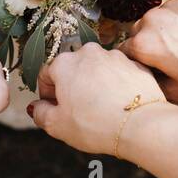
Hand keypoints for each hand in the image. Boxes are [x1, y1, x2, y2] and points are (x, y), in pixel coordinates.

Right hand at [31, 43, 164, 154]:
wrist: (140, 125)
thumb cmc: (95, 125)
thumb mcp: (57, 125)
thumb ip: (40, 113)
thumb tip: (36, 107)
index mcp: (64, 63)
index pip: (46, 74)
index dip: (47, 94)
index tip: (54, 109)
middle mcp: (89, 52)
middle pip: (73, 70)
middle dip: (72, 88)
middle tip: (77, 112)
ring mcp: (115, 56)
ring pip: (97, 70)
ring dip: (94, 85)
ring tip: (101, 110)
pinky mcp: (136, 64)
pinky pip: (118, 74)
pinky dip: (116, 86)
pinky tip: (118, 105)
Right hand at [123, 0, 177, 100]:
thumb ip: (155, 85)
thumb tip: (146, 81)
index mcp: (143, 45)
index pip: (125, 53)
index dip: (136, 63)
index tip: (150, 70)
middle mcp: (150, 21)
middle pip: (138, 33)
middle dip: (148, 45)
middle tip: (169, 59)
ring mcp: (169, 6)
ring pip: (156, 20)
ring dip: (163, 31)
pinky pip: (176, 10)